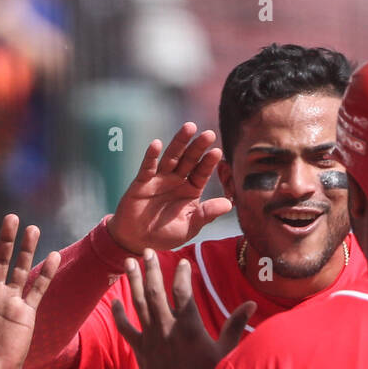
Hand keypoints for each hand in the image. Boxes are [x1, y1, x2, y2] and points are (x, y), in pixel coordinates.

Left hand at [0, 214, 59, 368]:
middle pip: (1, 260)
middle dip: (6, 240)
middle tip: (11, 218)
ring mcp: (11, 302)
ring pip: (21, 270)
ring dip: (27, 250)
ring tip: (33, 229)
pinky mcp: (27, 314)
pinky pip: (38, 289)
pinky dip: (46, 273)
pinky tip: (53, 256)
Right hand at [108, 123, 233, 253]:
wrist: (138, 240)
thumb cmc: (165, 234)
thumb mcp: (190, 227)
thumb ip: (207, 214)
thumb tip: (229, 204)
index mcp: (190, 190)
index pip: (202, 172)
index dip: (209, 163)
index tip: (217, 151)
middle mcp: (177, 180)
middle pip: (189, 159)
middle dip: (198, 147)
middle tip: (208, 134)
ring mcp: (159, 179)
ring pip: (171, 157)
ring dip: (179, 142)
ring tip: (189, 128)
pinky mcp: (142, 182)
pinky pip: (147, 167)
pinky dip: (151, 156)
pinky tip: (156, 144)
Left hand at [112, 249, 253, 368]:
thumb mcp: (225, 352)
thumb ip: (235, 326)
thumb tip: (252, 305)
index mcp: (189, 326)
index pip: (183, 291)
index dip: (182, 274)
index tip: (183, 262)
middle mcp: (167, 328)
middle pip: (156, 291)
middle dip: (151, 269)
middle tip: (147, 251)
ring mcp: (151, 338)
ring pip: (138, 303)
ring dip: (133, 281)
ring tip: (129, 262)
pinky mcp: (140, 350)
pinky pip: (125, 328)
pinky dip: (119, 314)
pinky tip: (115, 300)